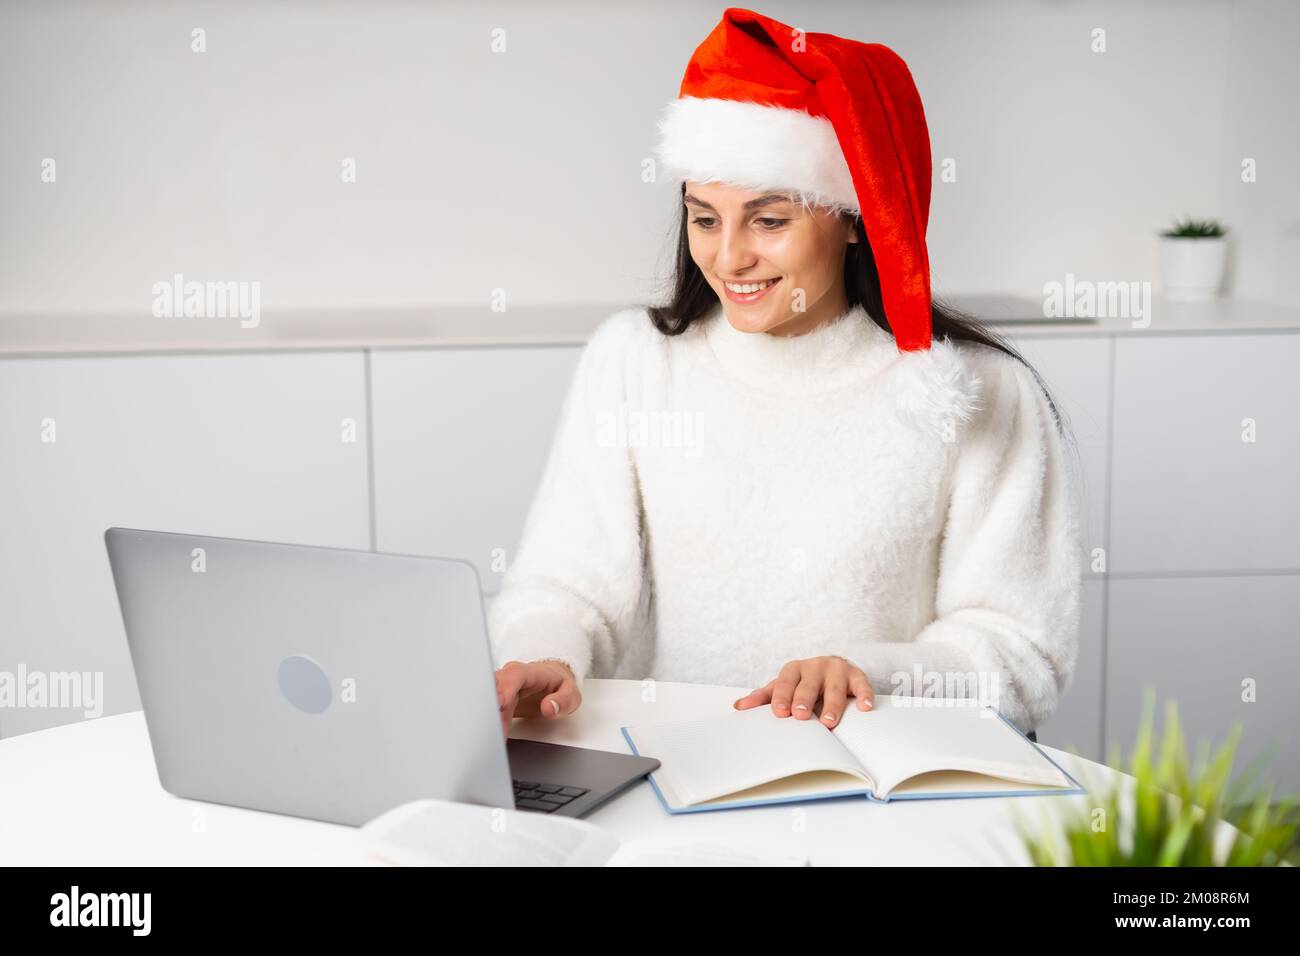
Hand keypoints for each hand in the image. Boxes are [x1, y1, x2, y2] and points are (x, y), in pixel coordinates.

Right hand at [494, 659, 582, 737]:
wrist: (551, 679)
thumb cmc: (558, 686)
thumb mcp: (571, 694)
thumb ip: (563, 701)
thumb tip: (549, 708)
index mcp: (528, 672)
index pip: (513, 677)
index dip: (505, 689)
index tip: (501, 705)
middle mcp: (509, 676)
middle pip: (494, 687)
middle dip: (492, 708)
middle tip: (496, 730)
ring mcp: (499, 685)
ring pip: (486, 696)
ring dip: (487, 715)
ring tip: (493, 735)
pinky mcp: (494, 697)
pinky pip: (485, 706)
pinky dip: (486, 719)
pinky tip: (490, 733)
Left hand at [733, 656, 873, 728]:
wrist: (832, 668)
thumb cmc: (803, 682)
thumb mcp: (783, 687)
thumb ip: (763, 697)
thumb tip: (738, 707)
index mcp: (794, 669)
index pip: (785, 682)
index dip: (782, 696)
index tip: (780, 712)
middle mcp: (815, 666)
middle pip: (808, 685)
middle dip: (804, 700)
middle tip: (800, 716)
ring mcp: (837, 670)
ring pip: (834, 687)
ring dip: (832, 704)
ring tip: (828, 721)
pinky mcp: (857, 675)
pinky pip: (862, 684)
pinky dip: (864, 695)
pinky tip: (864, 707)